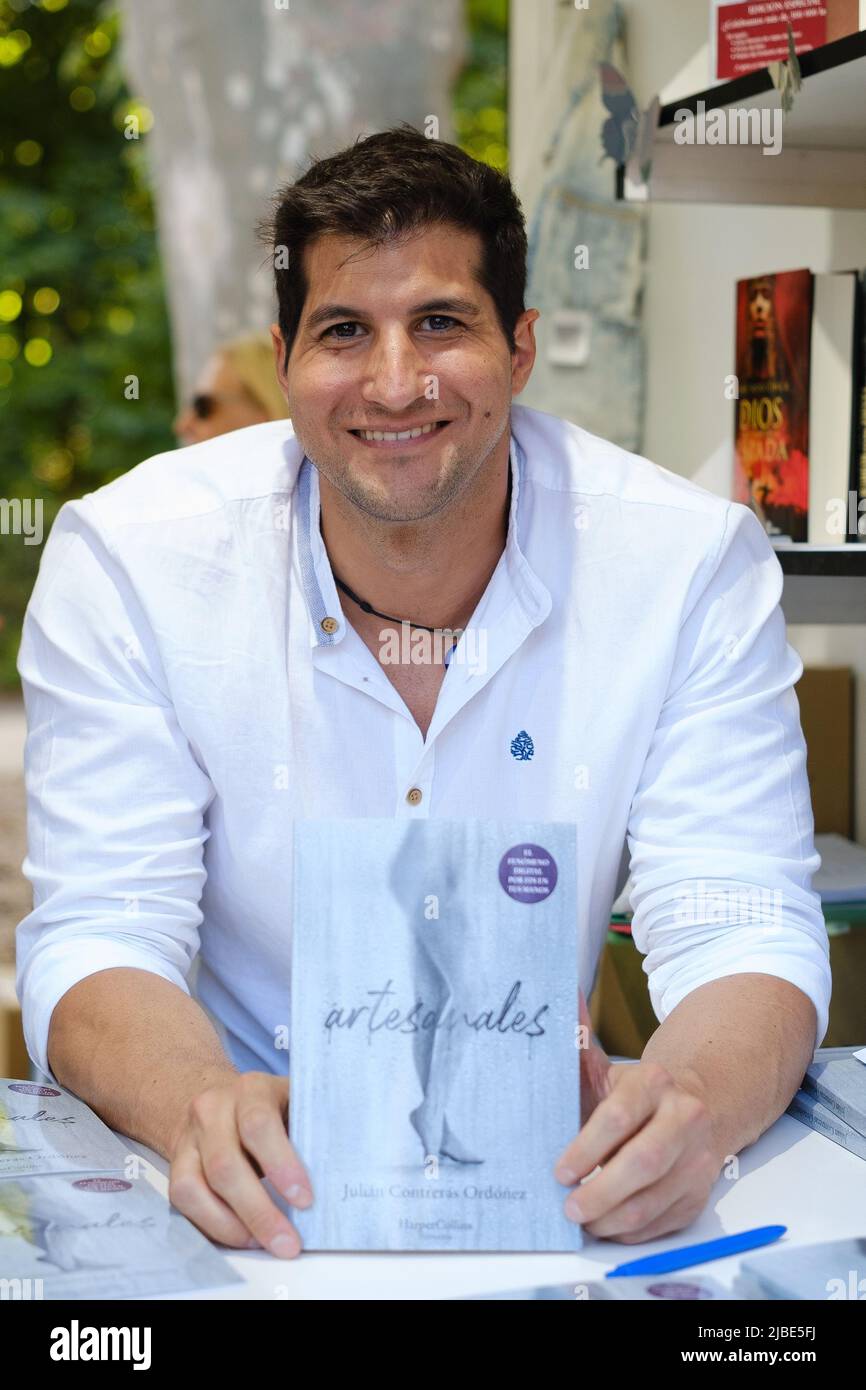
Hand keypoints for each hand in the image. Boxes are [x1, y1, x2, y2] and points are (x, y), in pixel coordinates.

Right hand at [168, 1071, 310, 1257]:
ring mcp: (189, 1137)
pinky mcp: (175, 1163)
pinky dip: (212, 1224)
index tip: (305, 1200)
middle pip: (225, 1165)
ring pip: (195, 1187)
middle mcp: (213, 1109)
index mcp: (251, 1089)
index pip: (259, 1124)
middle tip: (288, 1243)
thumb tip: (341, 1172)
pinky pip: (182, 1200)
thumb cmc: (271, 1108)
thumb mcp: (294, 1103)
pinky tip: (240, 1235)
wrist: (218, 1098)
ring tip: (264, 1243)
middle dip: (258, 1211)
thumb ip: (311, 1129)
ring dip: (231, 1226)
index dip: (281, 1164)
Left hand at [557, 996, 721, 1242]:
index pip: (620, 1116)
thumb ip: (577, 1044)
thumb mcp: (606, 1070)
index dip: (587, 1147)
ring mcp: (698, 1158)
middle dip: (601, 1190)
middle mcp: (684, 1118)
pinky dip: (631, 1230)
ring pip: (655, 1198)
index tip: (559, 1170)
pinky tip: (607, 1226)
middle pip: (643, 1162)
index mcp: (655, 1083)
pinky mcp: (701, 1192)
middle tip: (569, 1206)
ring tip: (583, 1220)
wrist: (698, 1105)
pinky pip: (664, 1220)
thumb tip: (559, 997)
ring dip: (613, 1217)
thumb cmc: (635, 1094)